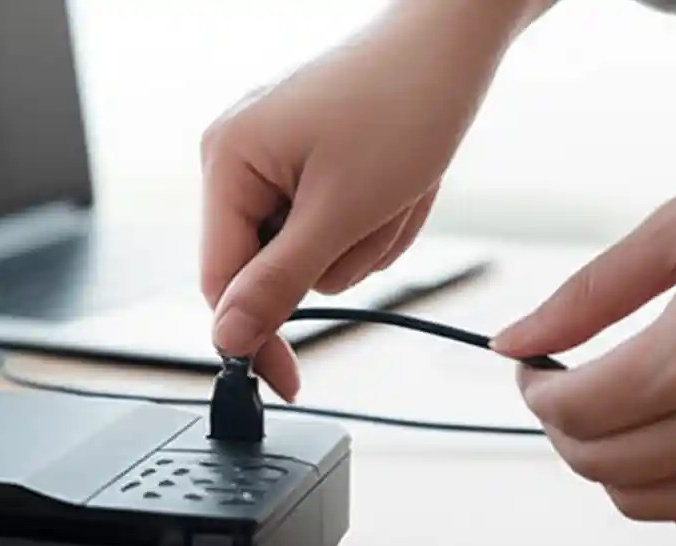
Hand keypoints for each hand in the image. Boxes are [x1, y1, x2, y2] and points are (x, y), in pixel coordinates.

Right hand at [200, 0, 552, 400]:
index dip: (254, 334)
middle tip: (379, 213)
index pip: (219, 280)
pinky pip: (326, 221)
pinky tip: (395, 179)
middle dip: (336, 256)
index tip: (288, 380)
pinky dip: (369, 217)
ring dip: (363, 236)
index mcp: (225, 161)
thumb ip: (277, 283)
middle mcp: (235, 155)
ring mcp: (270, 154)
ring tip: (396, 187)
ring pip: (308, 251)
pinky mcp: (303, 155)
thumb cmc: (404, 102)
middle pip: (268, 266)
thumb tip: (228, 338)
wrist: (455, 36)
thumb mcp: (340, 212)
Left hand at [492, 184, 675, 539]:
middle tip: (567, 391)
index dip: (537, 393)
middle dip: (567, 430)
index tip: (535, 371)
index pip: (573, 413)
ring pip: (653, 505)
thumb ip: (592, 293)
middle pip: (602, 466)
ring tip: (622, 412)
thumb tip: (514, 340)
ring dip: (617, 466)